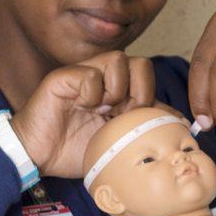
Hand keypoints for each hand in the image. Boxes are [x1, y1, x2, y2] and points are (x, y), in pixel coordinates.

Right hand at [8, 51, 154, 177]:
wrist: (37, 156)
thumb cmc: (74, 150)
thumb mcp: (116, 142)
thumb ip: (142, 126)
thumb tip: (178, 122)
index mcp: (117, 91)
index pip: (148, 80)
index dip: (152, 100)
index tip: (143, 125)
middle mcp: (103, 79)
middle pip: (139, 62)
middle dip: (140, 91)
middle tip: (124, 115)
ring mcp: (83, 75)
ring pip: (117, 59)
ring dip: (116, 89)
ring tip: (102, 111)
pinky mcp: (63, 78)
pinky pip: (89, 72)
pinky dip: (92, 93)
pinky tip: (81, 109)